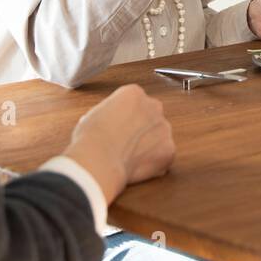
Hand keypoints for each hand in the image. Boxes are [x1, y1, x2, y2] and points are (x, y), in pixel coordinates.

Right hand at [63, 84, 174, 202]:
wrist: (98, 160)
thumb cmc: (91, 138)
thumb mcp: (94, 115)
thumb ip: (110, 114)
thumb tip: (109, 122)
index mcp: (134, 94)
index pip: (136, 102)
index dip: (126, 117)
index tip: (120, 127)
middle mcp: (153, 107)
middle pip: (151, 116)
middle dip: (142, 129)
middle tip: (126, 142)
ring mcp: (163, 128)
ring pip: (159, 136)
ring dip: (149, 145)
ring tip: (130, 157)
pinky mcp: (169, 150)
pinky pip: (164, 156)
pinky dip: (155, 163)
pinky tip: (137, 167)